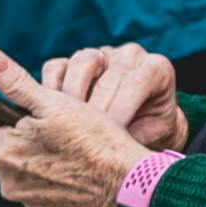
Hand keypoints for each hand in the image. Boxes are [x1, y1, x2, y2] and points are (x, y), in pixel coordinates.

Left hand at [0, 46, 162, 206]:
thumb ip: (16, 82)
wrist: (127, 186)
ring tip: (60, 142)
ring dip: (29, 153)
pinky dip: (47, 173)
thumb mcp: (55, 103)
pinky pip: (36, 184)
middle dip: (10, 132)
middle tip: (41, 120)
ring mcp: (25, 197)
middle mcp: (7, 178)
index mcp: (3, 149)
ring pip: (16, 165)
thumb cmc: (95, 142)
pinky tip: (70, 162)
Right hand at [42, 42, 186, 154]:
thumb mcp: (154, 135)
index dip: (121, 109)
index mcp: (156, 68)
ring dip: (71, 96)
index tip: (109, 138)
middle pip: (108, 75)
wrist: (140, 124)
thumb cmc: (151, 131)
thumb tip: (116, 151)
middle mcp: (129, 56)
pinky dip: (50, 88)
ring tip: (65, 124)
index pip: (137, 82)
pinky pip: (56, 67)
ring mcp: (101, 54)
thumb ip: (139, 136)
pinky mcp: (73, 61)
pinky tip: (50, 113)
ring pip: (81, 62)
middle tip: (84, 138)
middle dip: (94, 110)